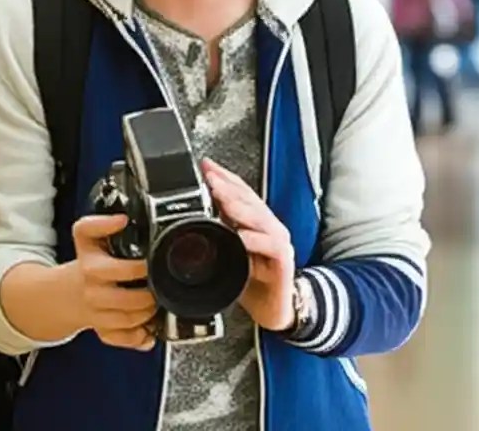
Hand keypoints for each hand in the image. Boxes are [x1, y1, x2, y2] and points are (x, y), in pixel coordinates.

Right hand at [69, 214, 158, 350]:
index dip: (137, 268)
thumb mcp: (85, 238)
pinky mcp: (102, 331)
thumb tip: (121, 220)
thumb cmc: (86, 264)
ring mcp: (97, 314)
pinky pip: (122, 339)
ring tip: (154, 302)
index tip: (148, 264)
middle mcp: (92, 293)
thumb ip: (99, 224)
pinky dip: (139, 337)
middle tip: (158, 285)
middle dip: (149, 294)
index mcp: (90, 268)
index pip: (117, 270)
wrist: (66, 293)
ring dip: (147, 314)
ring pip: (128, 321)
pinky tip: (147, 328)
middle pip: (128, 300)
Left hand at [203, 159, 296, 331]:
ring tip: (222, 198)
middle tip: (211, 177)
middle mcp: (269, 229)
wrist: (275, 312)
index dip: (224, 177)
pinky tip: (241, 237)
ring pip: (261, 218)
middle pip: (250, 200)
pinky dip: (256, 240)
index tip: (206, 166)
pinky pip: (272, 247)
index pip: (240, 193)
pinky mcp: (284, 263)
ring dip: (240, 207)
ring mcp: (278, 244)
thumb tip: (194, 215)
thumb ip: (218, 233)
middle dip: (229, 186)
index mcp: (255, 224)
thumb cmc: (251, 282)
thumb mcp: (228, 254)